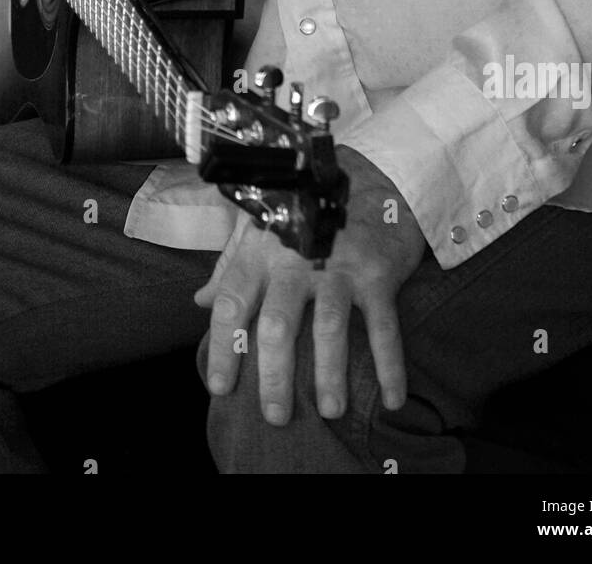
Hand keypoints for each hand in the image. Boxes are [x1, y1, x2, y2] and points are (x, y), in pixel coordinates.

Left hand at [195, 147, 426, 424]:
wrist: (372, 175)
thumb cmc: (308, 208)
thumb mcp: (262, 225)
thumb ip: (230, 264)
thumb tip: (199, 300)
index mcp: (261, 250)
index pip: (231, 301)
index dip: (223, 346)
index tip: (220, 386)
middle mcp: (296, 260)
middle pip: (277, 324)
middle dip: (274, 375)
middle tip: (275, 415)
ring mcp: (339, 267)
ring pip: (328, 329)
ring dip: (329, 375)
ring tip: (328, 411)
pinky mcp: (377, 273)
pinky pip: (384, 327)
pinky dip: (390, 366)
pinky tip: (391, 399)